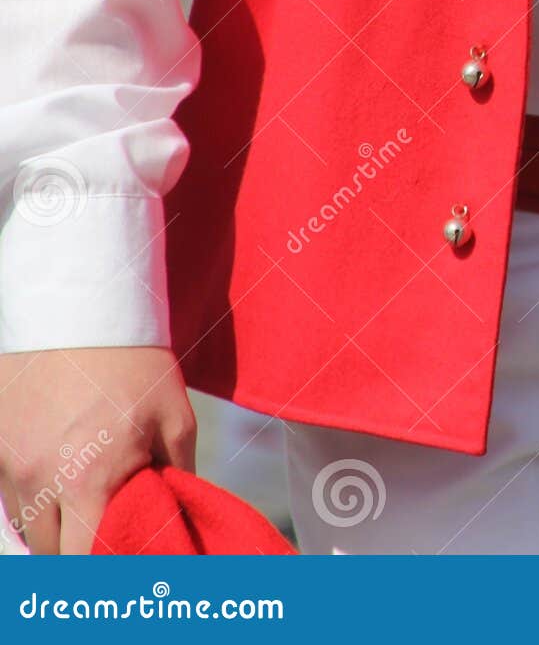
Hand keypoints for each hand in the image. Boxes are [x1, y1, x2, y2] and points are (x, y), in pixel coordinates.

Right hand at [0, 347, 194, 553]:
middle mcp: (37, 479)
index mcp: (88, 480)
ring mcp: (6, 462)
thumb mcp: (174, 418)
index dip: (102, 572)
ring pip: (24, 523)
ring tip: (84, 500)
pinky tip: (60, 472)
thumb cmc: (135, 364)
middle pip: (47, 550)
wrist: (81, 307)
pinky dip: (32, 493)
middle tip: (105, 534)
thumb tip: (180, 513)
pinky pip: (8, 490)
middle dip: (76, 551)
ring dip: (51, 524)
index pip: (82, 560)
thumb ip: (177, 476)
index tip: (121, 566)